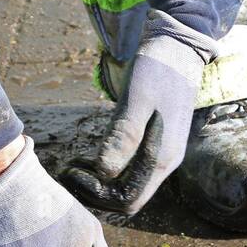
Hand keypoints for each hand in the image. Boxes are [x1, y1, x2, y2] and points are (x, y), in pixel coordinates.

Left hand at [62, 10, 217, 214]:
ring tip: (74, 166)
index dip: (98, 195)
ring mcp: (162, 154)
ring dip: (99, 183)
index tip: (73, 173)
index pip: (129, 200)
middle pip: (128, 199)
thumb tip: (104, 172)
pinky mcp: (156, 144)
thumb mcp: (137, 100)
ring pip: (128, 187)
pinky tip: (89, 157)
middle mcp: (166, 163)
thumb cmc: (156, 69)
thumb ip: (122, 137)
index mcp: (163, 158)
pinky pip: (130, 171)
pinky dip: (108, 170)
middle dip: (96, 193)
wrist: (179, 47)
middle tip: (67, 173)